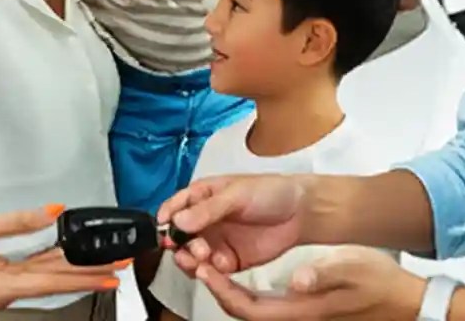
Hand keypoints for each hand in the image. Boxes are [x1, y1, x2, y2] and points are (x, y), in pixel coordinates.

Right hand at [0, 204, 126, 309]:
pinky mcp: (2, 279)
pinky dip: (55, 264)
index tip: (109, 276)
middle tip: (119, 267)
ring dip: (76, 269)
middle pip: (55, 282)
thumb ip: (19, 220)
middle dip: (89, 274)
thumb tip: (53, 212)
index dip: (83, 278)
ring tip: (105, 263)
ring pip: (47, 277)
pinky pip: (34, 271)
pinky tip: (73, 256)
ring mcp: (4, 288)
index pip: (51, 282)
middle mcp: (5, 293)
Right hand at [157, 174, 306, 276]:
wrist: (301, 212)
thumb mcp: (236, 194)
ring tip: (201, 257)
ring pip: (192, 256)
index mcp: (202, 197)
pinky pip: (211, 270)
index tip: (163, 227)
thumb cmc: (270, 192)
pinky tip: (216, 267)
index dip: (166, 218)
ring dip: (191, 259)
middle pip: (179, 237)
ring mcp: (216, 241)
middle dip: (178, 244)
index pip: (175, 207)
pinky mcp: (229, 261)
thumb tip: (178, 220)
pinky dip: (209, 272)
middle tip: (188, 246)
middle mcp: (205, 221)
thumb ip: (208, 209)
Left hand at [195, 246, 427, 320]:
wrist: (405, 302)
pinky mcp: (303, 310)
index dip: (222, 290)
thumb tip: (297, 279)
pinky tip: (238, 271)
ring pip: (251, 309)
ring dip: (227, 289)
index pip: (249, 308)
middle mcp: (296, 318)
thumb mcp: (355, 270)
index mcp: (303, 311)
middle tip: (198, 262)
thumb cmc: (382, 286)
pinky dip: (243, 290)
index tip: (206, 268)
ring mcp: (299, 315)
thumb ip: (324, 274)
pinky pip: (264, 305)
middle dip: (216, 288)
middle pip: (243, 311)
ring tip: (210, 262)